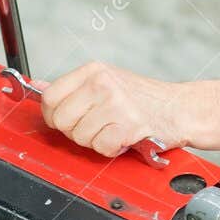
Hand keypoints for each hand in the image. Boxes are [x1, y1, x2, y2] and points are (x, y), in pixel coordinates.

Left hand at [39, 61, 191, 156]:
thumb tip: (37, 88)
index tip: (66, 121)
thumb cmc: (143, 98)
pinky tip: (123, 138)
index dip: (53, 116)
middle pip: (61, 120)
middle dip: (75, 131)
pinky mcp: (128, 124)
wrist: (181, 108)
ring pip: (79, 136)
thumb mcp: (106, 81)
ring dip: (95, 141)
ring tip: (112, 130)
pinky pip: (101, 147)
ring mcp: (116, 103)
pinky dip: (111, 149)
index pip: (50, 96)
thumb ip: (73, 88)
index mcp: (93, 70)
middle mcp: (102, 83)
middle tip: (95, 128)